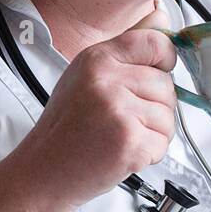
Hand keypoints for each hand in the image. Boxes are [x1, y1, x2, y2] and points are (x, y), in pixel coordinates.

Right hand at [16, 0, 178, 209]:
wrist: (42, 171)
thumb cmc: (64, 130)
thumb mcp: (84, 79)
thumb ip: (121, 61)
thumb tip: (164, 40)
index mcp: (97, 59)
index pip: (155, 43)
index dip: (165, 60)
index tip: (161, 72)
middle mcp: (107, 80)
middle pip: (166, 85)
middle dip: (156, 107)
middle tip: (125, 122)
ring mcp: (119, 111)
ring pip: (168, 116)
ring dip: (153, 133)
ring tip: (120, 139)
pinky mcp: (129, 141)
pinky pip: (163, 143)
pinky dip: (149, 155)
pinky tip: (122, 154)